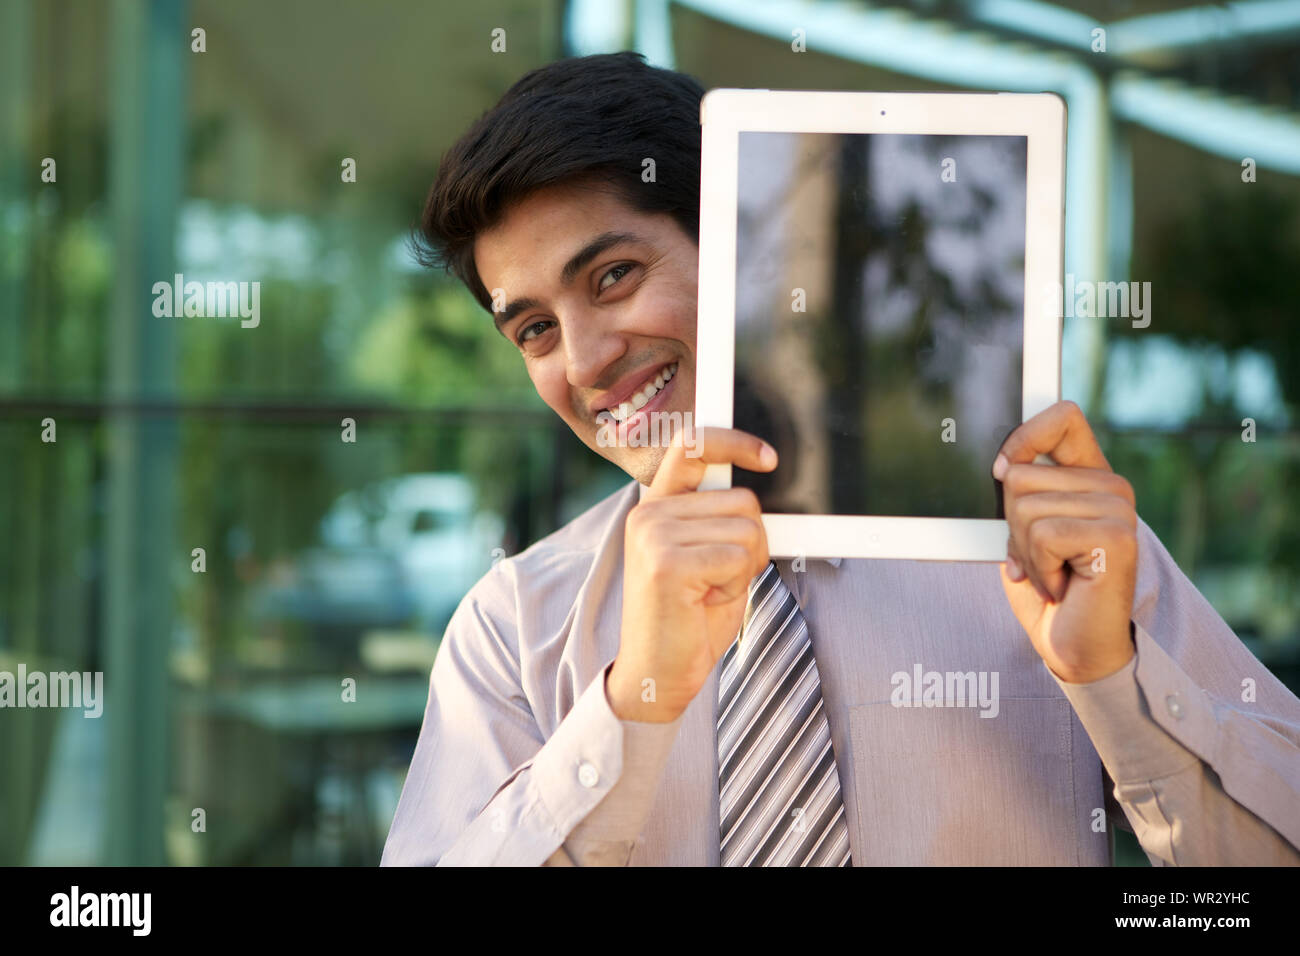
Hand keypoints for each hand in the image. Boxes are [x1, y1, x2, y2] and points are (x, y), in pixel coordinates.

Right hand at [607, 426, 775, 721]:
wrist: (659, 672)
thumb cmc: (690, 617)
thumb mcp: (707, 556)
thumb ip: (721, 518)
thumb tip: (755, 488)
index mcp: (656, 506)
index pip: (692, 445)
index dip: (733, 442)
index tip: (768, 458)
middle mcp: (649, 514)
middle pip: (743, 500)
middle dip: (751, 544)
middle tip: (720, 577)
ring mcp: (654, 535)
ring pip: (747, 530)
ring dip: (744, 568)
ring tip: (710, 590)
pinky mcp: (666, 563)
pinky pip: (738, 557)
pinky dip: (737, 585)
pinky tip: (706, 601)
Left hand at [993, 401, 1137, 683]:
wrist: (1075, 645)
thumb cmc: (1048, 587)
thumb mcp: (1023, 530)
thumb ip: (1020, 492)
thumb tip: (1004, 466)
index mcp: (1089, 475)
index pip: (1063, 417)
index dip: (1023, 437)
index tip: (1003, 470)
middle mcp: (1112, 486)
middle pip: (1021, 475)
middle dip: (1012, 525)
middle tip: (1040, 557)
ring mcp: (1120, 509)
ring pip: (1026, 507)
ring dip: (1026, 551)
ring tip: (1052, 571)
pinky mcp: (1118, 536)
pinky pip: (1043, 535)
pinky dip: (1039, 567)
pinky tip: (1062, 584)